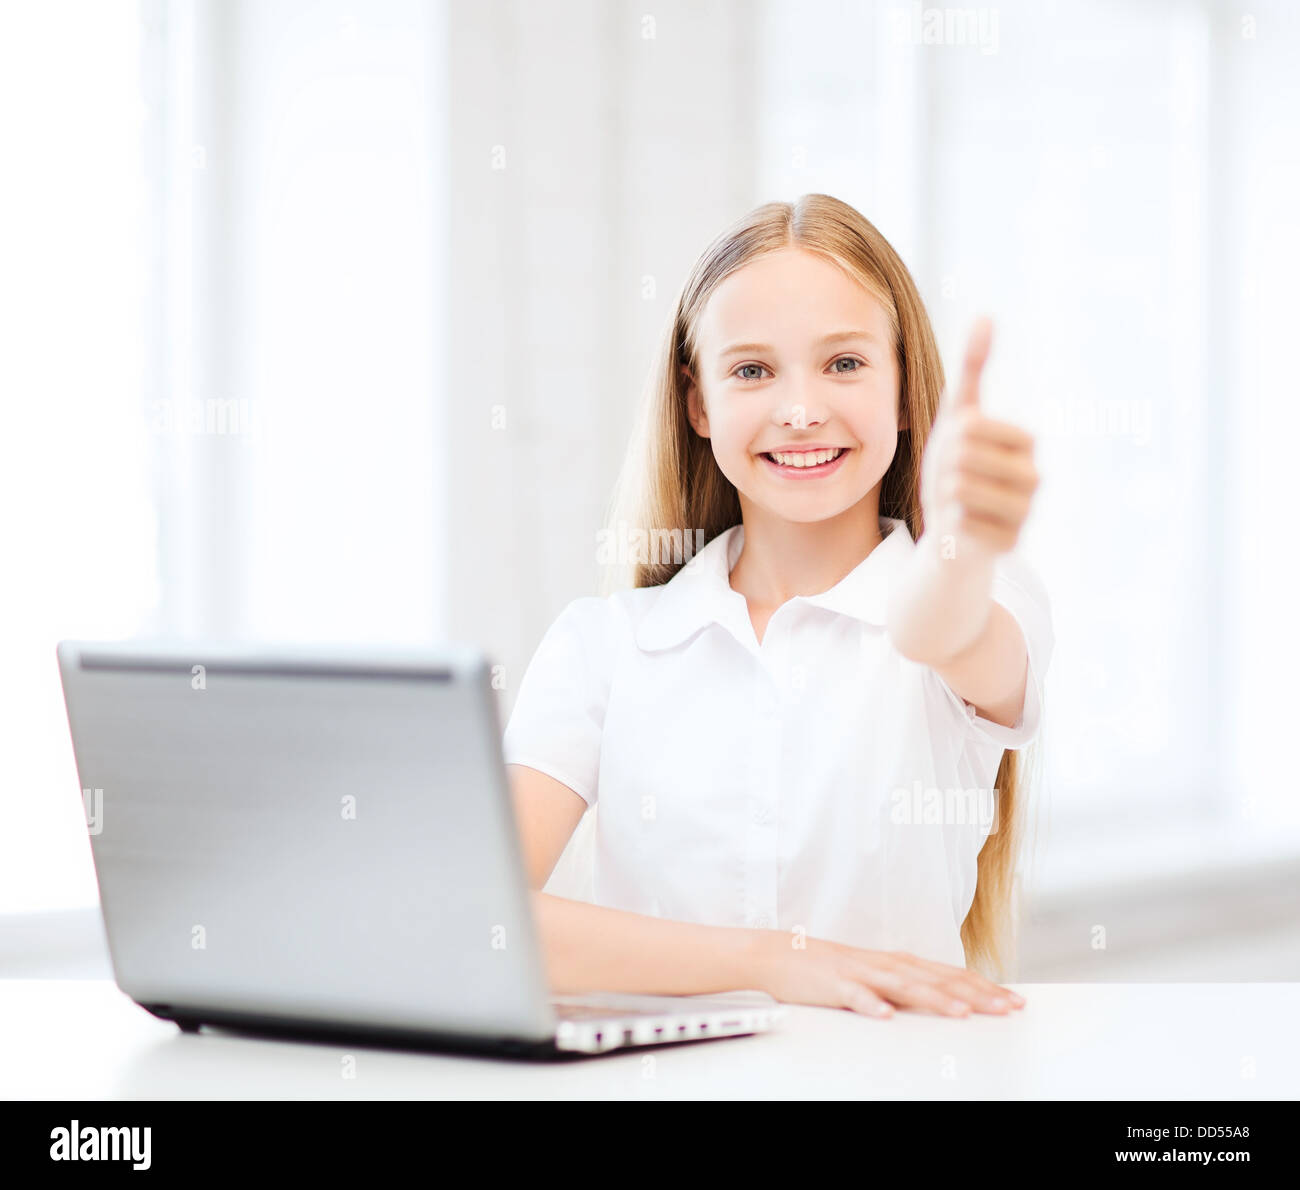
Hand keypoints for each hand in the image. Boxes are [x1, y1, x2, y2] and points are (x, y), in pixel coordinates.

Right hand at [746, 930, 1024, 1017]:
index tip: (1013, 1000)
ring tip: (962, 1014)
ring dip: (934, 999)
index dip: (983, 987)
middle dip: (975, 994)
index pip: (949, 975)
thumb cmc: (828, 969)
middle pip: (937, 979)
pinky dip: (871, 1005)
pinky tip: (886, 1016)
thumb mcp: (874, 976)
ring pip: (904, 986)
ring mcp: (861, 973)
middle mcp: (885, 965)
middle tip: (1006, 1008)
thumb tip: (942, 999)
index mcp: (898, 963)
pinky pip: (855, 996)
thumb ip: (905, 986)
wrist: (778, 954)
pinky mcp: (835, 984)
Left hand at [919, 317, 1039, 557]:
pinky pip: (961, 523)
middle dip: (945, 468)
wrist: (951, 531)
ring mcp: (1025, 513)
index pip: (971, 428)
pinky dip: (950, 524)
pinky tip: (961, 527)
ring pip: (961, 489)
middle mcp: (1034, 477)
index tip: (959, 452)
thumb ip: (973, 368)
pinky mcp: (1009, 544)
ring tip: (957, 502)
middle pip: (962, 457)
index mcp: (1026, 443)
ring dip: (945, 495)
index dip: (951, 440)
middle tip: (952, 482)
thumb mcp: (957, 416)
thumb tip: (986, 315)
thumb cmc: (955, 469)